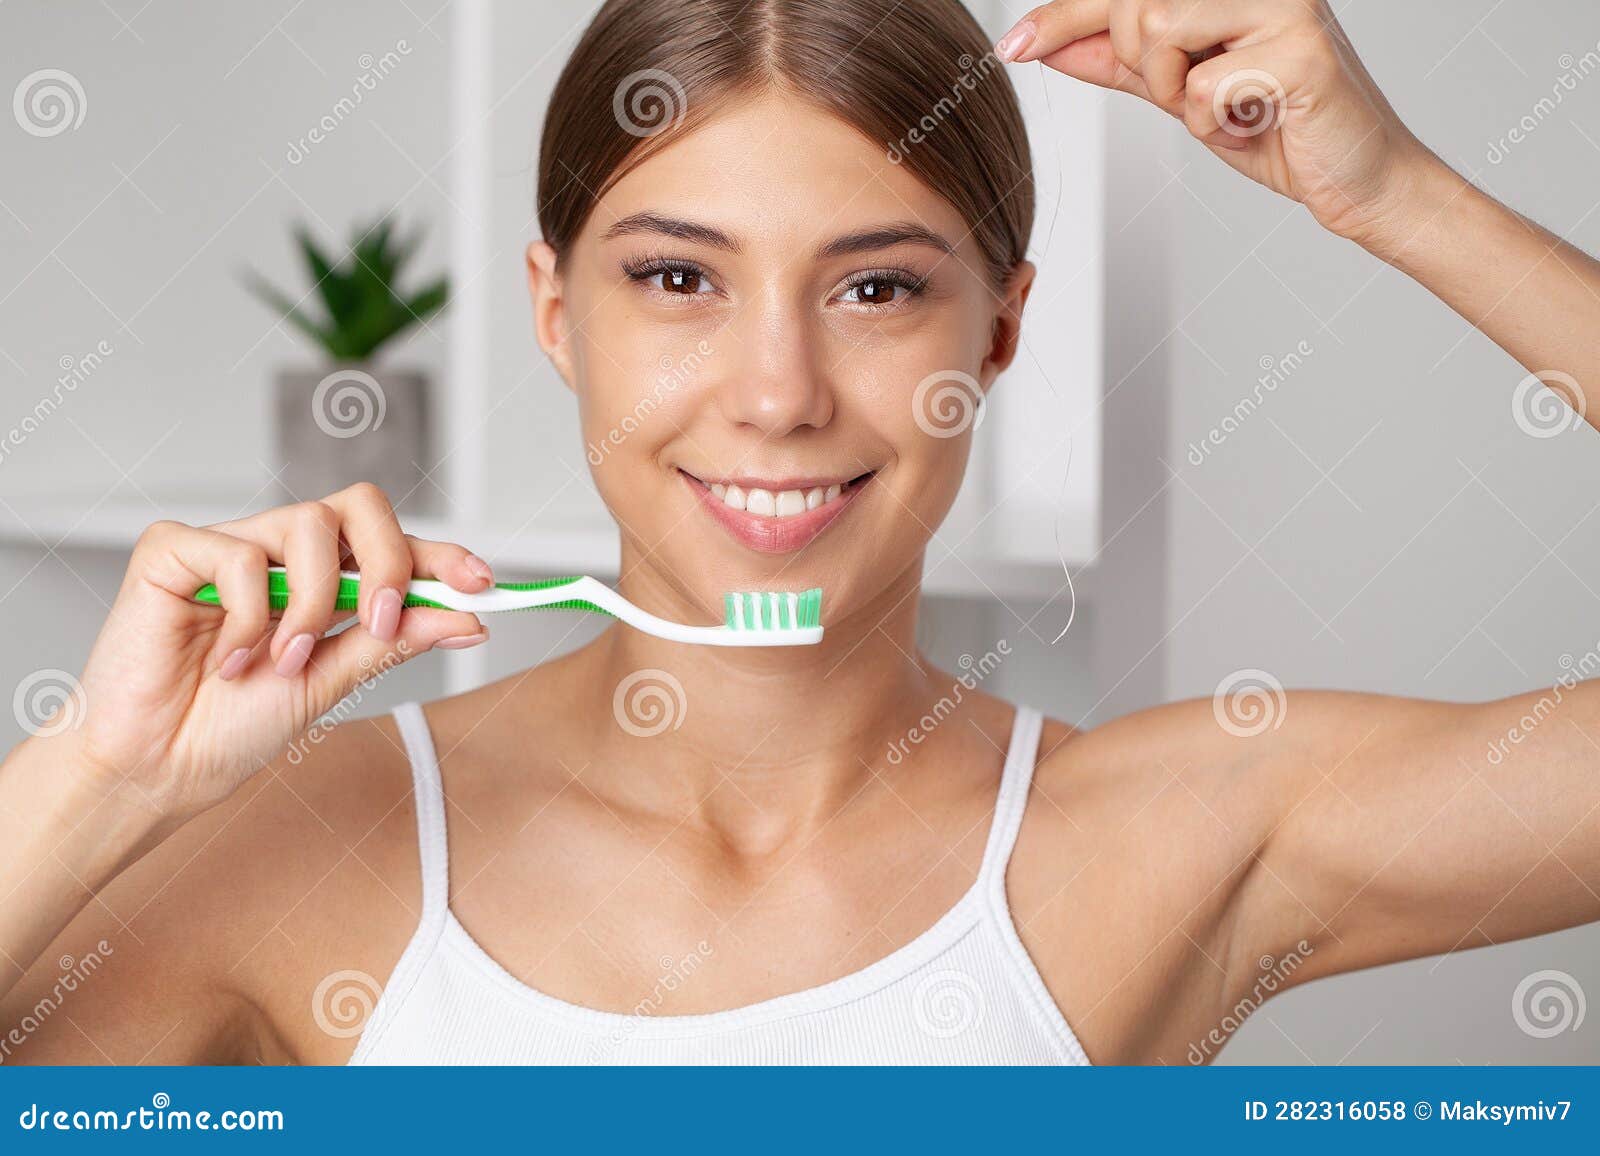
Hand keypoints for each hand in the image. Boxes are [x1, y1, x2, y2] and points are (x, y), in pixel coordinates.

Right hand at [47, 483, 492, 821]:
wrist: (156, 769)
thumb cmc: (230, 728)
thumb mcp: (332, 682)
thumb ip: (392, 641)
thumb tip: (467, 616)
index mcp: (322, 582)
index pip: (392, 545)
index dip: (441, 555)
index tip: (483, 584)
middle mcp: (278, 554)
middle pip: (359, 506)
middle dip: (389, 561)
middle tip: (382, 620)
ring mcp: (227, 546)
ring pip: (307, 524)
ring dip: (313, 604)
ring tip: (284, 660)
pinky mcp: (171, 550)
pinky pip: (237, 554)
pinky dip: (247, 617)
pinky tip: (225, 660)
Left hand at [998, 0, 1438, 247]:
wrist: (1355, 179)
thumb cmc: (1279, 130)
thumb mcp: (1182, 95)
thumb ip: (1123, 65)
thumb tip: (1050, 44)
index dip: (1064, 15)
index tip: (1013, 46)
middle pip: (1136, 3)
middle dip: (1139, 65)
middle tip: (1185, 97)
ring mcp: (1285, 6)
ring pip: (1162, 31)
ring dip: (1176, 91)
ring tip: (1226, 108)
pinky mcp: (1302, 49)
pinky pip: (1204, 85)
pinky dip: (1215, 121)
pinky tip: (1257, 122)